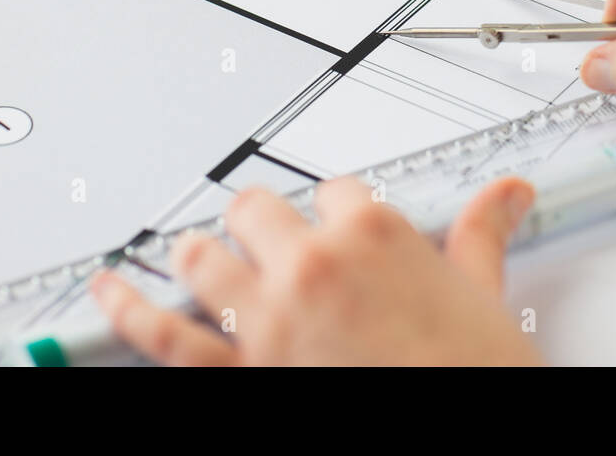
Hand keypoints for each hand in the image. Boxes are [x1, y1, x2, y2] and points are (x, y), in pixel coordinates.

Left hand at [92, 177, 543, 365]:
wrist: (460, 425)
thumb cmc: (471, 372)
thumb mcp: (483, 297)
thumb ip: (481, 236)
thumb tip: (506, 196)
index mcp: (371, 233)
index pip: (335, 190)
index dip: (337, 210)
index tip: (341, 224)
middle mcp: (310, 265)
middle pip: (258, 209)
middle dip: (262, 221)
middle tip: (269, 237)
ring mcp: (266, 318)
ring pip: (203, 257)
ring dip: (201, 255)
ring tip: (199, 255)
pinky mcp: (236, 372)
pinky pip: (162, 334)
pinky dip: (126, 308)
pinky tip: (109, 289)